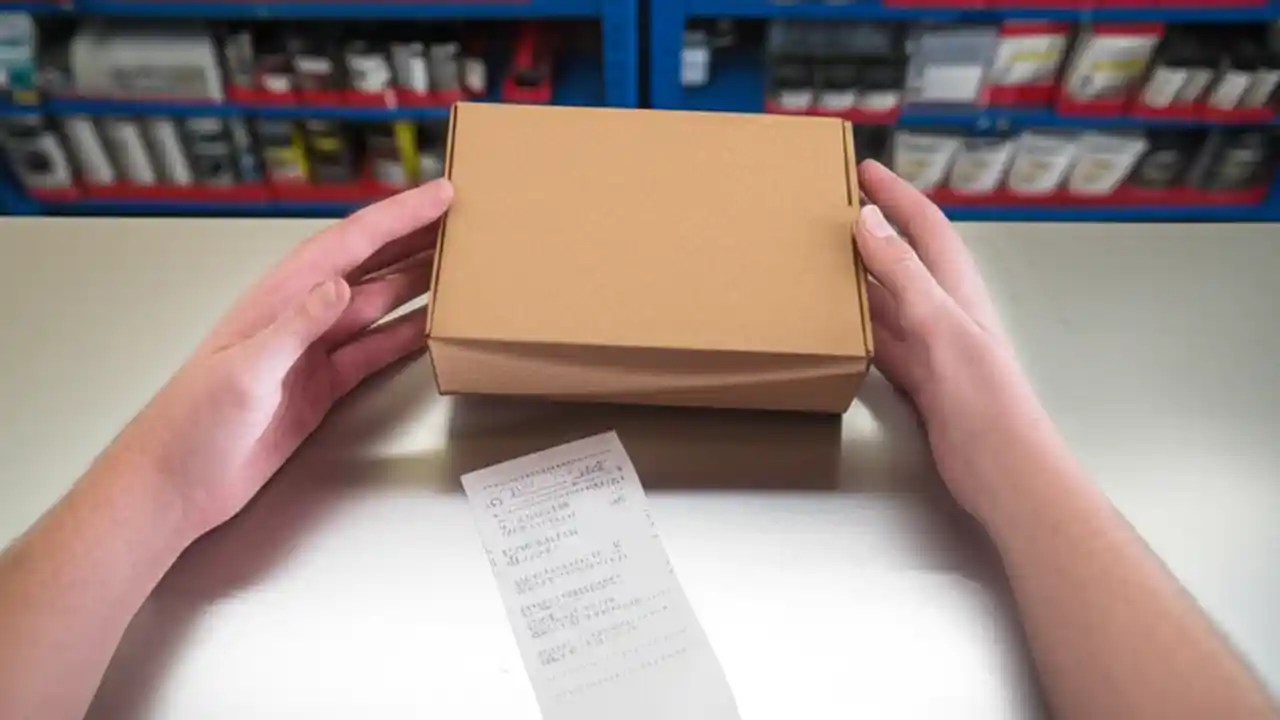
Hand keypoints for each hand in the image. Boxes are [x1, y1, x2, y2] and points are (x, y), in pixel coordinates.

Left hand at [96, 180, 453, 540]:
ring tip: (457, 263)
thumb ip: (294, 326)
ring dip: (415, 282)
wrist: (176, 484)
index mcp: (278, 299)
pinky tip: (432, 325)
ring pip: (375, 304)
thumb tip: (340, 284)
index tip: (439, 195)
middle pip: (367, 265)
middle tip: (460, 217)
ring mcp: (311, 352)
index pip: (347, 244)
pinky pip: (372, 351)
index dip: (396, 217)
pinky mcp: (321, 387)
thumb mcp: (244, 371)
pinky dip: (403, 336)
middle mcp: (299, 316)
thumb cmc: (193, 424)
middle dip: (412, 237)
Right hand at [855, 161, 1065, 520]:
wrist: (1006, 472)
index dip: (898, 195)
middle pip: (903, 259)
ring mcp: (931, 348)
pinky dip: (854, 326)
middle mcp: (943, 312)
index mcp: (956, 291)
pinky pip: (880, 341)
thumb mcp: (942, 329)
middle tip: (828, 209)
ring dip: (857, 277)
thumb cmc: (985, 400)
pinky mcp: (918, 381)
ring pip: (887, 300)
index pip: (925, 228)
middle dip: (872, 229)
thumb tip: (870, 220)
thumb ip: (906, 276)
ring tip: (816, 258)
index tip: (863, 170)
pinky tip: (830, 323)